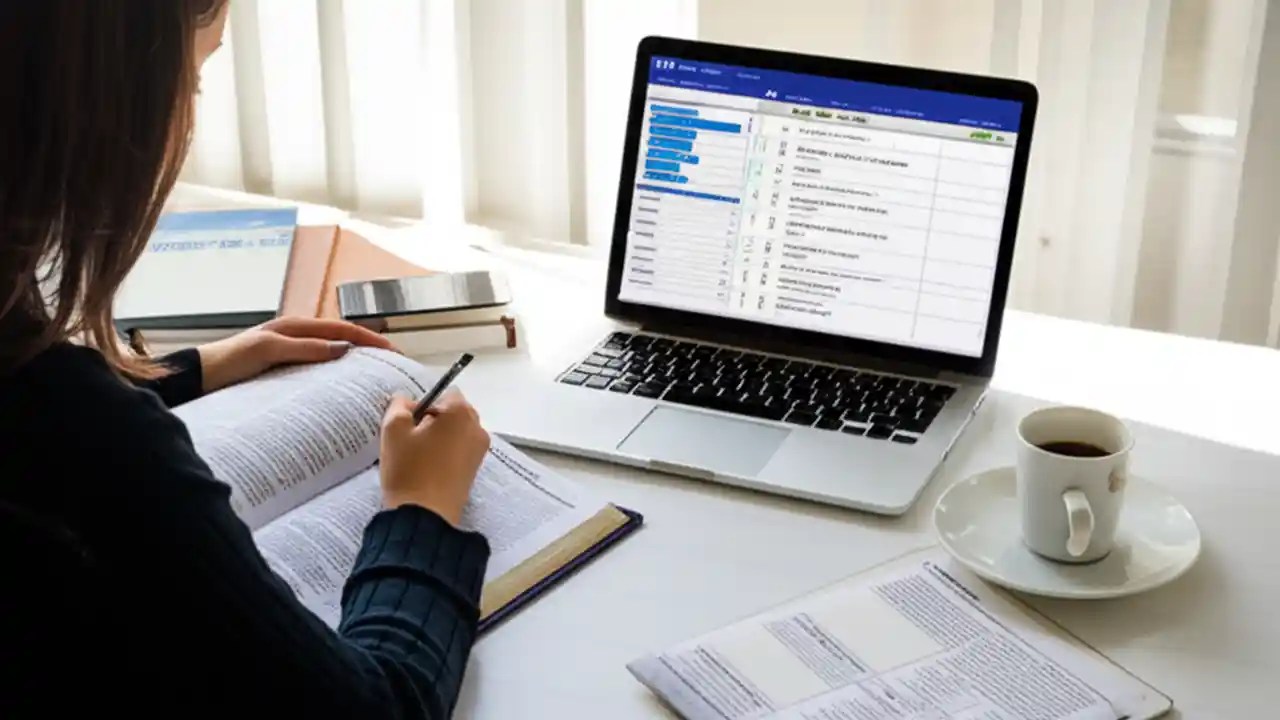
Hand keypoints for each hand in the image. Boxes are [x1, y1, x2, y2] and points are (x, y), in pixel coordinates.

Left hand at [197, 317, 395, 392]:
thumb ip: (305, 347)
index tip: (392, 350)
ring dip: (352, 363)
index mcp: (293, 326)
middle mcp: (294, 337)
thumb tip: (344, 348)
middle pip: (340, 339)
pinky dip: (334, 376)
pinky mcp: (282, 371)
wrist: (198, 378)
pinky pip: (316, 370)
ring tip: (372, 377)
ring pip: (330, 355)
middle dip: (367, 349)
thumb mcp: (268, 350)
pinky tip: (340, 389)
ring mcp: (288, 354)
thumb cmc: (228, 360)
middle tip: (389, 364)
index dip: (368, 338)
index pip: (341, 329)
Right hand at [379, 390, 488, 525]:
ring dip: (438, 438)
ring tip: (417, 457)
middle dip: (433, 420)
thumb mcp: (393, 430)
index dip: (423, 404)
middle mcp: (477, 428)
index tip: (408, 423)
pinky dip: (444, 454)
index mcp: (461, 412)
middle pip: (453, 413)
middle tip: (410, 440)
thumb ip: (398, 406)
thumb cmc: (409, 469)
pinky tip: (427, 469)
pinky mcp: (475, 471)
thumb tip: (406, 400)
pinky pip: (459, 451)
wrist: (425, 517)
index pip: (444, 393)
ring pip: (456, 433)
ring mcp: (479, 451)